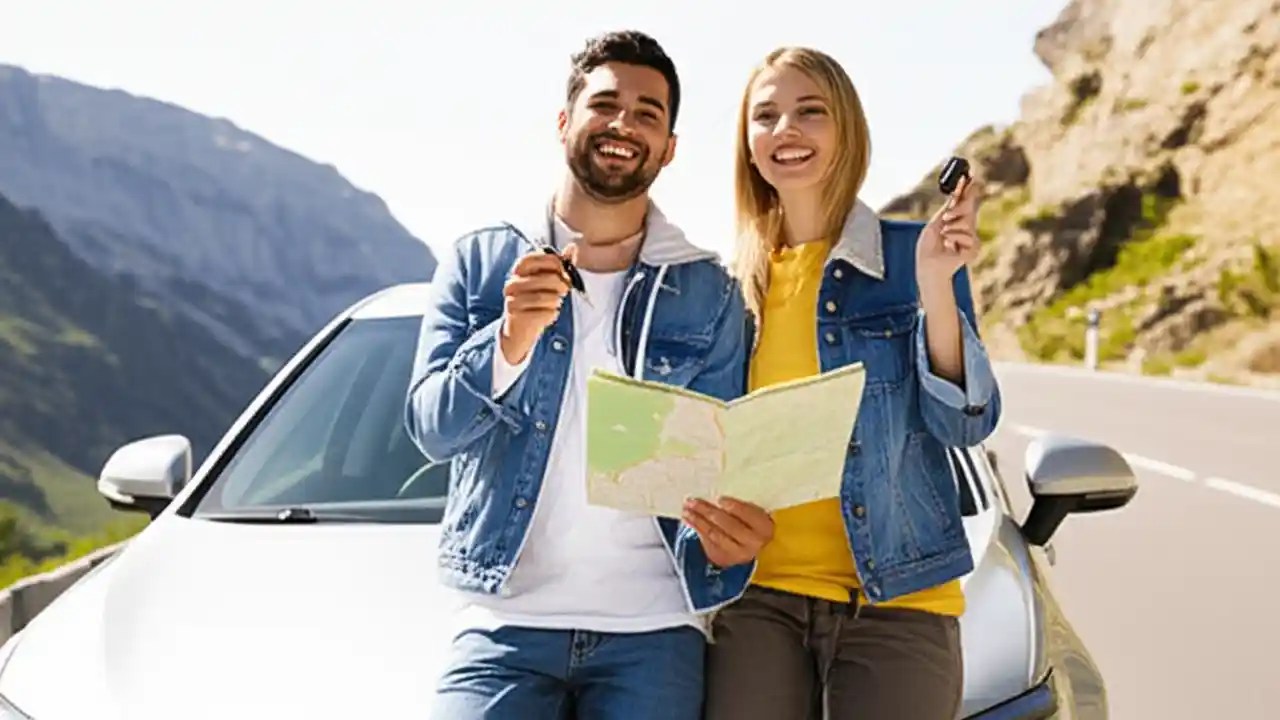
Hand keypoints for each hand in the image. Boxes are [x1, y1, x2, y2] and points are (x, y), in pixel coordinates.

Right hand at [500, 244, 576, 363]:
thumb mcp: (549, 279)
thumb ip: (561, 264)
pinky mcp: (515, 314)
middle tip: (563, 291)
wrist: (521, 327)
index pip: (541, 257)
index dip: (557, 265)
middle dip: (562, 285)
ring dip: (556, 301)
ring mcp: (512, 298)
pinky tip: (550, 313)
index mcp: (520, 268)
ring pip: (546, 297)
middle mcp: (513, 281)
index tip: (564, 273)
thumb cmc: (537, 299)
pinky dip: (552, 314)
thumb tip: (573, 246)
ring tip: (555, 303)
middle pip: (549, 278)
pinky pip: (544, 312)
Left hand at [682, 497, 773, 567]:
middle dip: (709, 512)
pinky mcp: (724, 558)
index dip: (736, 508)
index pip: (750, 516)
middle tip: (693, 501)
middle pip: (730, 526)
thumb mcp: (754, 513)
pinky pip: (708, 543)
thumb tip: (720, 496)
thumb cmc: (752, 523)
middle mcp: (753, 544)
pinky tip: (689, 519)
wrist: (752, 547)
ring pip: (716, 535)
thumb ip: (743, 505)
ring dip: (698, 521)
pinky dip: (697, 529)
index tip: (721, 499)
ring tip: (687, 509)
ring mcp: (738, 554)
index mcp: (765, 528)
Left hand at [917, 174, 983, 285]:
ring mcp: (970, 237)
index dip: (966, 188)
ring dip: (952, 228)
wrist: (928, 266)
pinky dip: (956, 238)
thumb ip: (946, 210)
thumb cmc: (929, 248)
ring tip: (944, 237)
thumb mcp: (934, 224)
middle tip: (947, 217)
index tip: (968, 176)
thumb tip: (955, 195)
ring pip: (967, 222)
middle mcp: (964, 226)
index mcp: (954, 219)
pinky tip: (950, 246)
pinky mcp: (974, 248)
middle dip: (959, 207)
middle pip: (969, 206)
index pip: (963, 200)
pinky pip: (968, 236)